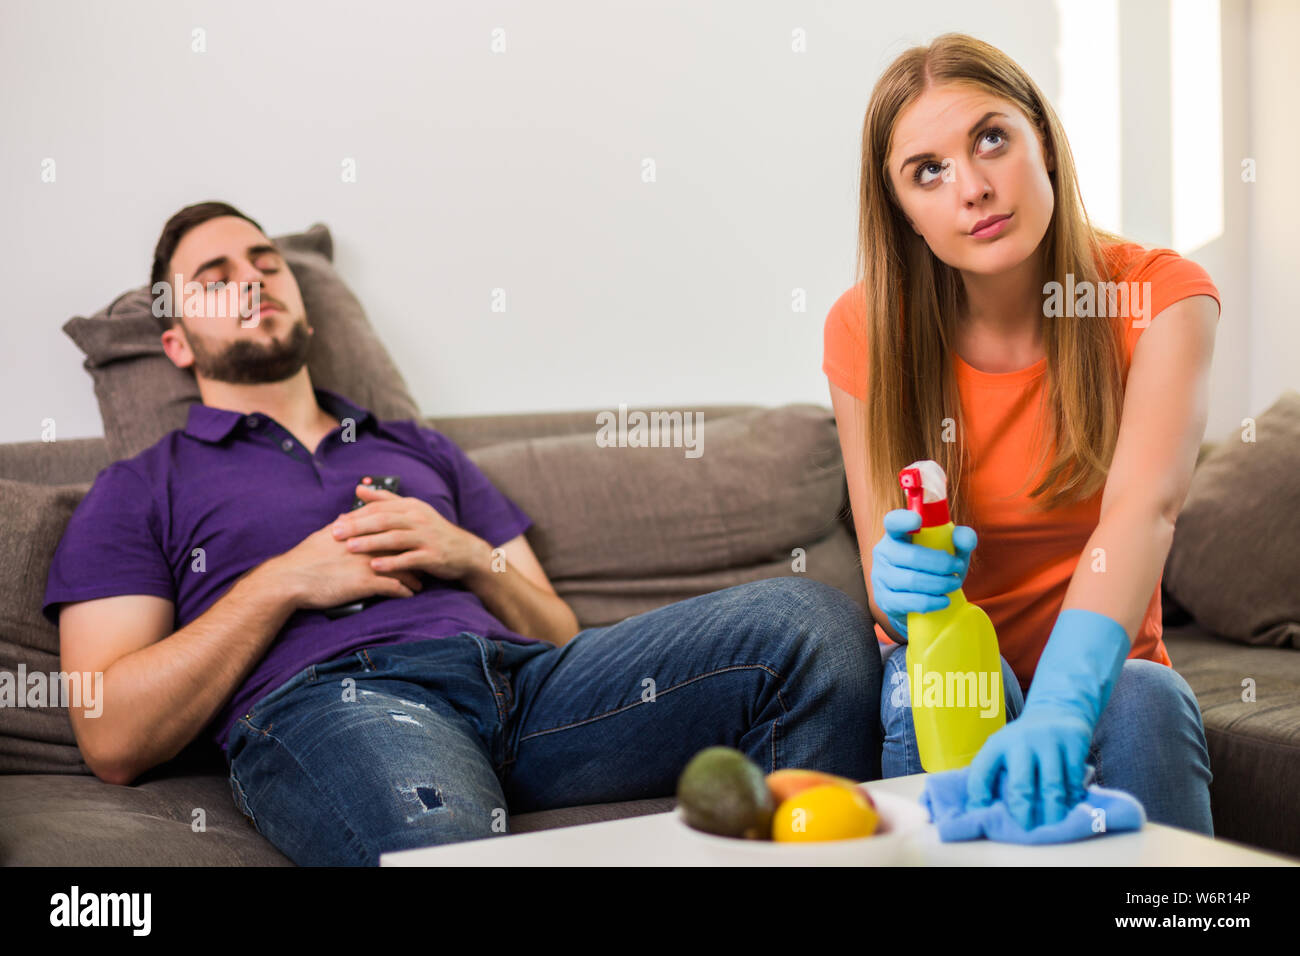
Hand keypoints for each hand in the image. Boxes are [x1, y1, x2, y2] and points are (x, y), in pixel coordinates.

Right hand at [269, 518, 424, 611]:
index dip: (403, 532)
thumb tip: (345, 516)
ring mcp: (367, 562)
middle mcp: (365, 543)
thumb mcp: (323, 535)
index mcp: (356, 530)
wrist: (290, 579)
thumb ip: (339, 525)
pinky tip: (410, 595)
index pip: (388, 526)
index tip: (412, 538)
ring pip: (402, 566)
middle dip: (414, 554)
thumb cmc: (304, 559)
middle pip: (401, 545)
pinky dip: (405, 591)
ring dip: (414, 575)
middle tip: (424, 561)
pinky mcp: (365, 582)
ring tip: (421, 582)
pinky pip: (394, 586)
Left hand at [330, 483, 491, 580]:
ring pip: (394, 538)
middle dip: (358, 527)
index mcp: (412, 507)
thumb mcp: (413, 512)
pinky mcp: (433, 556)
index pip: (380, 508)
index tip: (337, 522)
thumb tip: (359, 489)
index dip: (357, 514)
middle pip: (384, 521)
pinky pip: (409, 559)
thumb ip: (385, 501)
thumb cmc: (432, 532)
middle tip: (336, 533)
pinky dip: (391, 563)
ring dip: (371, 543)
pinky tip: (375, 566)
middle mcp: (419, 520)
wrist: (464, 552)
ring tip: (350, 547)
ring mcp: (426, 538)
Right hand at [870, 508, 976, 640]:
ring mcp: (881, 577)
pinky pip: (911, 602)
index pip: (893, 522)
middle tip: (958, 568)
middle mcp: (883, 553)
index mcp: (896, 534)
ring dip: (941, 583)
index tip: (918, 521)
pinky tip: (945, 600)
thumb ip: (962, 539)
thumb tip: (964, 539)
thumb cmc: (933, 568)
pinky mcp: (885, 600)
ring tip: (955, 584)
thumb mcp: (950, 550)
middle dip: (942, 564)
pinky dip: (933, 602)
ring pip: (912, 580)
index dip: (903, 520)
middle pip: (912, 556)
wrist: (915, 600)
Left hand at [964, 703, 1092, 829]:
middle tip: (1026, 830)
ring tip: (1050, 828)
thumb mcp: (1004, 748)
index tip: (982, 817)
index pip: (982, 772)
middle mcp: (1021, 741)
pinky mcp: (1073, 743)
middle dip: (1023, 812)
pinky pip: (1074, 779)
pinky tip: (1070, 807)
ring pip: (1052, 786)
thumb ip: (995, 774)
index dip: (979, 797)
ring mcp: (1048, 741)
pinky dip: (1073, 797)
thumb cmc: (1024, 742)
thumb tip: (984, 811)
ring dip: (1052, 811)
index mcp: (997, 744)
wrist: (1057, 710)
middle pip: (1021, 784)